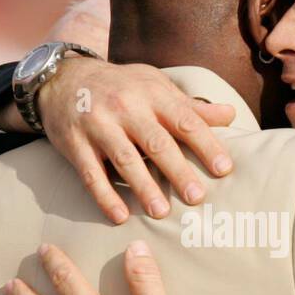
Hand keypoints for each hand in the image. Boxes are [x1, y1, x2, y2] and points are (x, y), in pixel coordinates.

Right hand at [0, 56, 235, 223]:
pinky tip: (119, 216)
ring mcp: (98, 125)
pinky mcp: (75, 144)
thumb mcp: (155, 86)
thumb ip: (190, 106)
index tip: (224, 170)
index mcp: (152, 94)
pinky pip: (90, 174)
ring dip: (143, 187)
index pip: (185, 121)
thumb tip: (231, 116)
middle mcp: (126, 107)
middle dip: (178, 171)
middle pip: (156, 142)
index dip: (206, 145)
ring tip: (161, 213)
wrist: (64, 78)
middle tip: (197, 197)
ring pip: (124, 160)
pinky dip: (104, 196)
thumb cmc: (121, 86)